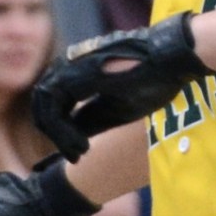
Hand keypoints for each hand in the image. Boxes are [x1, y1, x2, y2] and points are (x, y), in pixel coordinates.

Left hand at [31, 13, 208, 160]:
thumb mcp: (118, 107)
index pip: (54, 101)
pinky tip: (82, 146)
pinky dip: (62, 131)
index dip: (61, 130)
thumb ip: (93, 119)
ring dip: (58, 135)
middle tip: (76, 156)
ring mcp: (71, 66)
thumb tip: (73, 137)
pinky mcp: (76, 73)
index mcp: (79, 70)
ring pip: (44, 104)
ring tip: (80, 153)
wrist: (171, 59)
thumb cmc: (153, 80)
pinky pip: (54, 106)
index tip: (78, 153)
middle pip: (43, 102)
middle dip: (56, 134)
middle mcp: (70, 65)